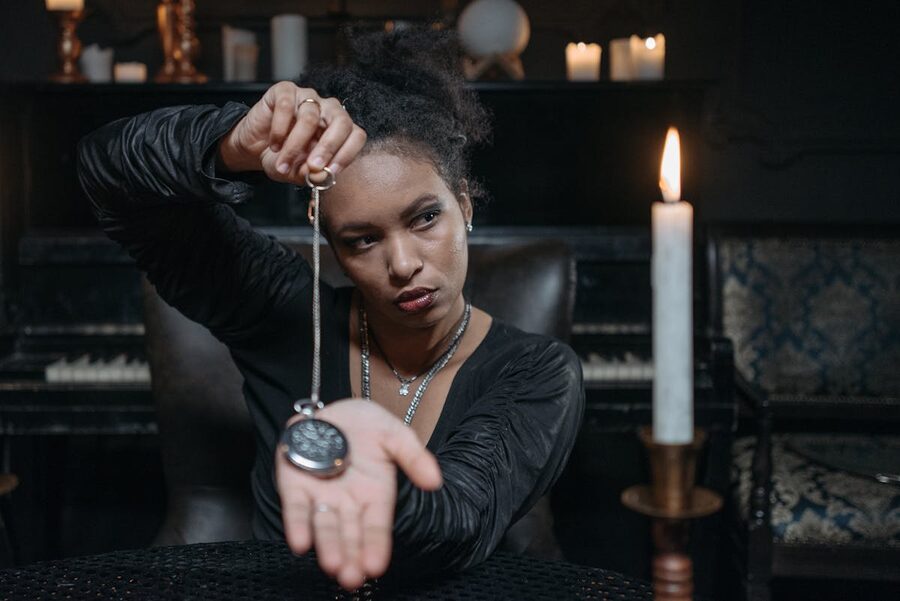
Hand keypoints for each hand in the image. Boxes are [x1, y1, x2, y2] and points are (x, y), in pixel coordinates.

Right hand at [217, 81, 366, 183]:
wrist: (255, 148)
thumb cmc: (283, 158)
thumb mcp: (298, 173)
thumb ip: (313, 175)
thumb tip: (321, 175)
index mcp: (339, 131)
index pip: (356, 136)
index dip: (347, 154)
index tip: (331, 171)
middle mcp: (328, 111)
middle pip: (341, 122)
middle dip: (328, 147)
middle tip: (313, 166)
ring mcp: (308, 98)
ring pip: (310, 119)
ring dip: (294, 146)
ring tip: (282, 163)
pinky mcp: (285, 91)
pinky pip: (287, 106)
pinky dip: (279, 130)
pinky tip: (274, 144)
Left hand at [276, 399, 442, 590]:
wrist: (332, 410)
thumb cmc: (366, 425)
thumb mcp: (395, 435)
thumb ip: (414, 457)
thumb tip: (434, 481)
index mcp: (376, 495)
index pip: (376, 526)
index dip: (375, 545)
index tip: (376, 567)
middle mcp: (348, 503)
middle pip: (350, 534)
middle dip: (350, 556)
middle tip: (351, 578)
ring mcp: (321, 497)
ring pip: (324, 527)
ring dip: (327, 547)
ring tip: (332, 566)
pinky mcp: (295, 487)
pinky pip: (296, 509)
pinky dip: (297, 525)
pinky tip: (300, 542)